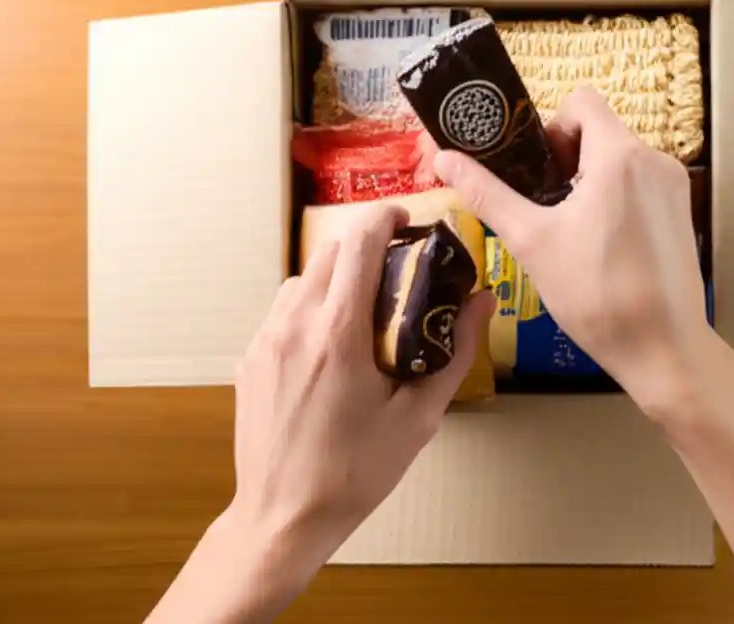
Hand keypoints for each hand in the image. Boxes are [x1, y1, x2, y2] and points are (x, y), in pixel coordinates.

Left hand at [225, 203, 493, 549]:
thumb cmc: (357, 472)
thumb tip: (483, 302)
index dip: (386, 217)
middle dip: (366, 247)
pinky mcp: (250, 359)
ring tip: (368, 314)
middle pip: (330, 251)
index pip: (359, 241)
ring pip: (304, 279)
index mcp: (339, 333)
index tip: (409, 220)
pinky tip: (335, 348)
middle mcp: (295, 324)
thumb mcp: (420, 416)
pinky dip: (313, 309)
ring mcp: (265, 340)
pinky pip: (284, 311)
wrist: (283, 516)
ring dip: (338, 278)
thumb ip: (455, 351)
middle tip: (400, 271)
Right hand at [432, 87, 709, 420]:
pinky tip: (598, 247)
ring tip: (568, 233)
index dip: (551, 126)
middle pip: (599, 131)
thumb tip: (443, 159)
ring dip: (588, 183)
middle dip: (565, 161)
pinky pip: (639, 187)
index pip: (582, 100)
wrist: (662, 348)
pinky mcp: (681, 214)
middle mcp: (655, 160)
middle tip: (543, 208)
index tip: (536, 171)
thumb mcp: (531, 241)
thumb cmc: (595, 293)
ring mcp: (673, 187)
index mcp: (620, 155)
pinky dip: (614, 202)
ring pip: (619, 162)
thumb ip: (486, 194)